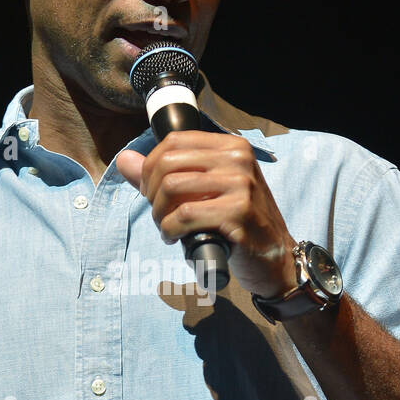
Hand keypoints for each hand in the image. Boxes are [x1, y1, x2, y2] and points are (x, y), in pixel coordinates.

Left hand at [116, 131, 299, 298]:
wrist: (276, 257)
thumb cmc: (238, 224)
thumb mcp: (206, 191)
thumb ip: (164, 174)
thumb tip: (124, 159)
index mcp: (231, 146)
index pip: (174, 142)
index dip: (151, 167)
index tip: (152, 192)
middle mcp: (238, 159)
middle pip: (168, 163)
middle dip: (151, 192)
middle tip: (158, 214)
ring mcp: (241, 184)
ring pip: (172, 188)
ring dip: (158, 214)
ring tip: (166, 227)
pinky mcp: (238, 213)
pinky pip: (184, 215)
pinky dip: (169, 230)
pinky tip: (174, 238)